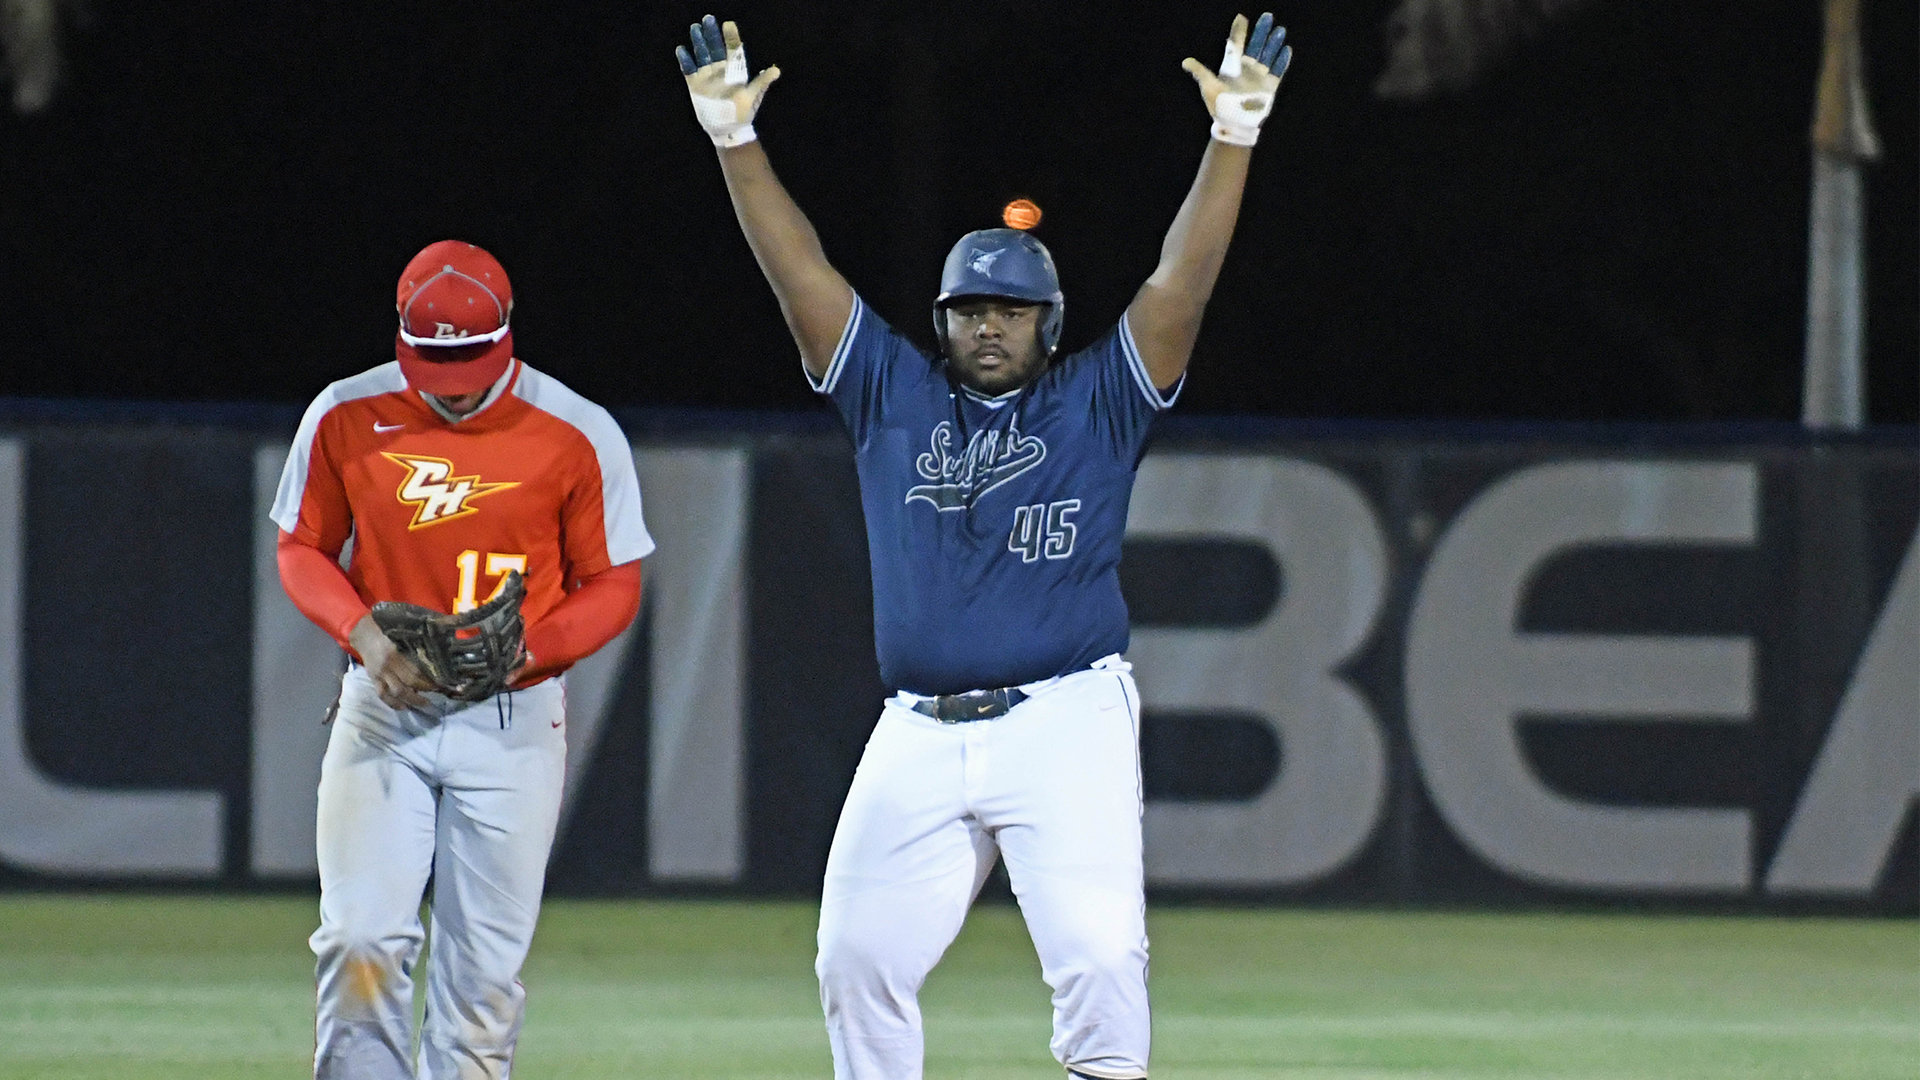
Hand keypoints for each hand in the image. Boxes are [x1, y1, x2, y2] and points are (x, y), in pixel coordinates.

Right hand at [348, 614, 433, 711]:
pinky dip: (394, 704)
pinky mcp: (373, 679)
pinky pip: (383, 695)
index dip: (430, 677)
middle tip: (438, 692)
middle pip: (410, 682)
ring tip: (425, 704)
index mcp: (397, 651)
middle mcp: (388, 664)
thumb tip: (437, 651)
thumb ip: (417, 643)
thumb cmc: (387, 631)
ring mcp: (380, 673)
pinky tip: (404, 707)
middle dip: (426, 689)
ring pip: (397, 691)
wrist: (363, 634)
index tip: (442, 681)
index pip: (417, 669)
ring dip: (412, 700)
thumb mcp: (403, 633)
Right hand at [676, 14, 779, 147]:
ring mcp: (707, 76)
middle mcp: (720, 70)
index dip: (731, 37)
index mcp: (734, 71)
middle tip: (708, 19)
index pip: (733, 49)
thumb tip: (776, 70)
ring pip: (702, 54)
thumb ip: (762, 82)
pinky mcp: (696, 85)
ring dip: (699, 42)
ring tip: (695, 28)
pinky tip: (682, 49)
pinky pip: (689, 69)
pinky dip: (685, 60)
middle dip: (712, 34)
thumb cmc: (743, 113)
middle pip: (715, 47)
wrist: (728, 130)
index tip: (729, 24)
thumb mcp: (753, 97)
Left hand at [1182, 12, 1290, 146]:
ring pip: (1268, 54)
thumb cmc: (1219, 106)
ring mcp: (1259, 76)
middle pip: (1255, 45)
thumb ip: (1200, 72)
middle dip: (1261, 31)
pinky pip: (1278, 70)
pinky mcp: (1269, 86)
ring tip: (1279, 30)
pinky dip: (1282, 61)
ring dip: (1273, 43)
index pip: (1237, 44)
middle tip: (1267, 16)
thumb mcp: (1209, 87)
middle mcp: (1247, 68)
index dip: (1239, 31)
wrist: (1233, 124)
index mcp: (1232, 66)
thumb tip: (1185, 62)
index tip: (1241, 17)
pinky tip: (1286, 49)